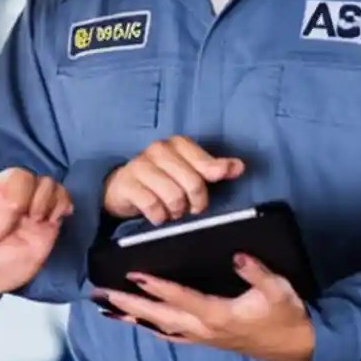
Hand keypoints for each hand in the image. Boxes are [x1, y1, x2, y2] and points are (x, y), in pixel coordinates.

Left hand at [0, 167, 73, 297]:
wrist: (3, 273)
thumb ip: (0, 213)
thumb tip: (18, 199)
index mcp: (1, 193)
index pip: (16, 175)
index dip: (20, 191)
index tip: (17, 212)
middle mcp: (21, 194)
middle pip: (37, 178)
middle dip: (37, 198)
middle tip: (32, 220)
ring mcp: (37, 203)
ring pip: (52, 185)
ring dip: (50, 203)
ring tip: (41, 222)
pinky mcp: (52, 214)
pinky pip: (64, 197)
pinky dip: (63, 205)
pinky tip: (54, 220)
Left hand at [95, 253, 314, 360]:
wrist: (298, 344)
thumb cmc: (287, 314)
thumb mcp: (278, 289)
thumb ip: (256, 272)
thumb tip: (238, 255)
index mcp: (219, 314)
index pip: (180, 298)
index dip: (156, 286)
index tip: (134, 275)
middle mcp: (205, 329)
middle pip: (159, 316)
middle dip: (129, 306)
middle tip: (101, 296)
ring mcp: (204, 337)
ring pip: (160, 328)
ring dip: (133, 318)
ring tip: (106, 310)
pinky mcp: (207, 340)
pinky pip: (171, 335)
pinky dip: (151, 327)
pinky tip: (138, 322)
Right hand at [103, 136, 244, 223]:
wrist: (123, 187)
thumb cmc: (161, 178)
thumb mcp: (189, 170)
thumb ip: (214, 168)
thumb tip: (238, 166)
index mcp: (177, 143)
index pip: (204, 163)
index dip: (211, 181)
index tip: (207, 193)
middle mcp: (158, 149)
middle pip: (192, 182)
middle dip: (195, 202)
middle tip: (189, 208)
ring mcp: (139, 165)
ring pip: (173, 196)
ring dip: (175, 211)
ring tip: (171, 210)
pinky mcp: (126, 183)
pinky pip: (152, 206)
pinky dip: (158, 216)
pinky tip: (157, 214)